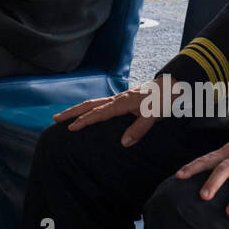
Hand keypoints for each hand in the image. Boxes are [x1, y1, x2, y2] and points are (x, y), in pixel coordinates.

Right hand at [54, 76, 176, 145]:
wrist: (173, 84)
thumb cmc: (164, 100)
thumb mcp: (154, 116)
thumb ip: (139, 129)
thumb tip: (123, 143)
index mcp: (122, 103)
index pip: (98, 113)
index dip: (83, 121)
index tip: (70, 128)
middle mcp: (117, 99)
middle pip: (89, 104)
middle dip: (72, 112)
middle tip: (55, 118)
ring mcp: (119, 98)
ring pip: (93, 103)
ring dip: (78, 109)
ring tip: (64, 115)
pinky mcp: (123, 100)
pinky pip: (100, 103)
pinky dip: (89, 108)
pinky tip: (88, 113)